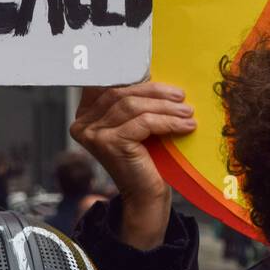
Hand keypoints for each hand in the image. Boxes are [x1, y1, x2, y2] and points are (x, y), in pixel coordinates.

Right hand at [69, 83, 193, 248]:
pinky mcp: (109, 143)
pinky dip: (168, 121)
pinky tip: (185, 125)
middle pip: (120, 92)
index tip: (160, 79)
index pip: (108, 85)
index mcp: (85, 115)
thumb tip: (152, 73)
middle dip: (154, 91)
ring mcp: (93, 134)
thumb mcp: (136, 124)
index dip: (133, 78)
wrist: (146, 196)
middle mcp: (82, 123)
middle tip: (181, 96)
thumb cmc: (145, 158)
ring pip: (132, 106)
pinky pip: (142, 122)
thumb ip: (134, 102)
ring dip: (165, 106)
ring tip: (187, 111)